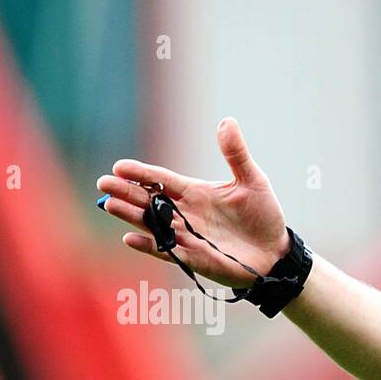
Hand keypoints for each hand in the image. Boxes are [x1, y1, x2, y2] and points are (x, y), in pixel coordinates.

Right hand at [96, 117, 289, 286]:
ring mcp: (188, 236)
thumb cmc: (263, 215)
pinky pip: (168, 251)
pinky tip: (132, 238)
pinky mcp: (195, 258)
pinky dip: (150, 245)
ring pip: (153, 224)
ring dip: (132, 216)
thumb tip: (227, 121)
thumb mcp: (252, 181)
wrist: (276, 251)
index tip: (119, 167)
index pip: (161, 179)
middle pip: (149, 200)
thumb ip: (236, 154)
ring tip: (111, 206)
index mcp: (194, 192)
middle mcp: (185, 213)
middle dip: (126, 192)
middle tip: (103, 184)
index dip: (141, 173)